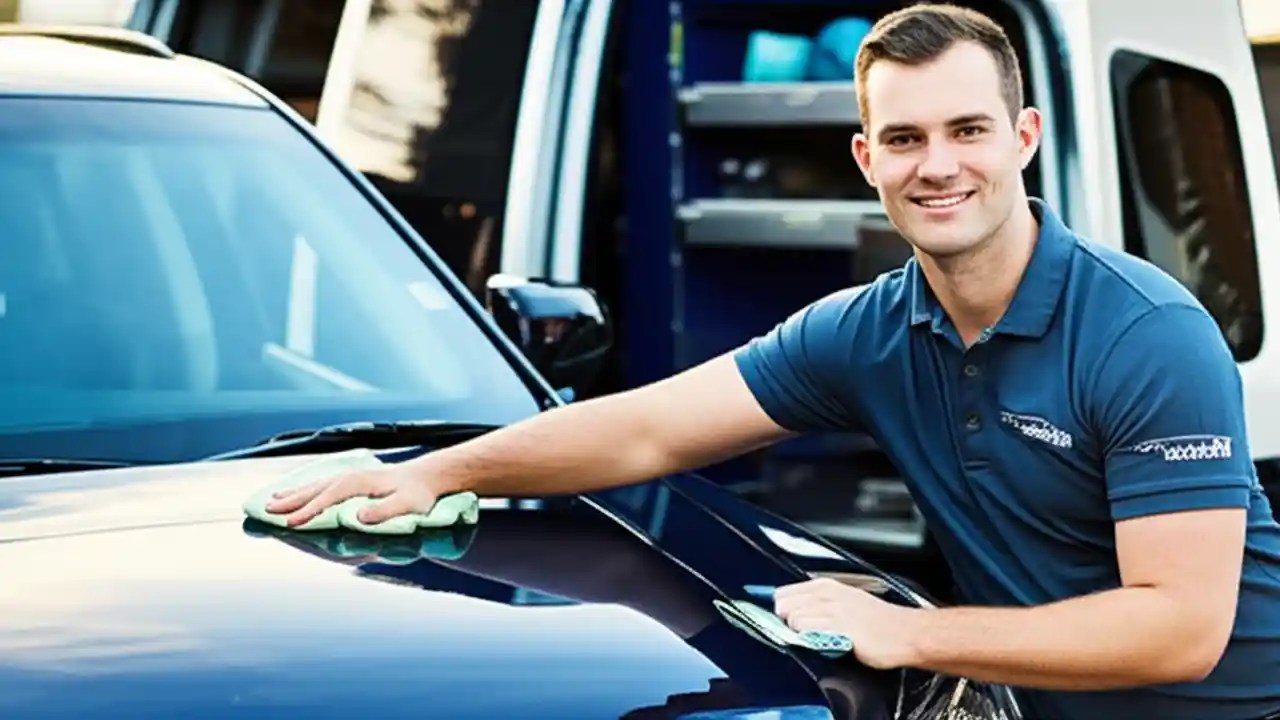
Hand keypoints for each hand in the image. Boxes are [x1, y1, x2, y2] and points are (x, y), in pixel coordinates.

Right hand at [264, 459, 443, 527]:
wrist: (427, 476)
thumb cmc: (419, 494)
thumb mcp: (409, 504)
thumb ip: (385, 511)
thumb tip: (359, 517)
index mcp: (360, 482)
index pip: (329, 497)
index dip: (309, 510)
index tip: (291, 522)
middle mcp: (350, 477)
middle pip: (315, 489)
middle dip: (291, 500)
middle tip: (267, 511)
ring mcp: (349, 477)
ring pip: (315, 485)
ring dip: (293, 494)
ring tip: (272, 501)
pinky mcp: (351, 480)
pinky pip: (321, 484)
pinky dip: (305, 489)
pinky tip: (294, 492)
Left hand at [774, 577, 922, 669]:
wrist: (905, 634)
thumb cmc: (879, 621)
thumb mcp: (846, 602)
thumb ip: (820, 604)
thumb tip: (793, 612)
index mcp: (827, 586)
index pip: (785, 592)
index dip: (783, 608)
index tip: (787, 619)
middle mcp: (827, 594)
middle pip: (784, 604)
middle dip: (787, 620)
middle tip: (803, 632)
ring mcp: (832, 610)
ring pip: (793, 618)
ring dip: (798, 632)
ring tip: (817, 638)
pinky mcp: (838, 628)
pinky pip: (806, 632)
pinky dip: (807, 640)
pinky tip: (822, 643)